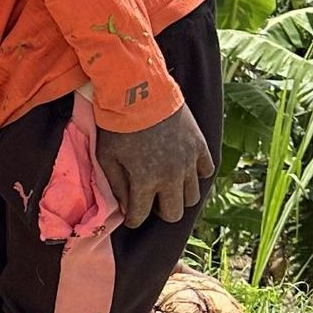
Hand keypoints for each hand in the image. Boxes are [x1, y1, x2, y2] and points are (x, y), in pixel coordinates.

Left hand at [96, 104, 212, 227]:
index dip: (133, 219)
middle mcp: (170, 177)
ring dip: (178, 195)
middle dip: (159, 211)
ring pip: (192, 198)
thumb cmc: (117, 125)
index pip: (140, 216)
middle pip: (174, 214)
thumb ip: (116, 185)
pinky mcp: (200, 147)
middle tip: (150, 199)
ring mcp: (188, 162)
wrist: (139, 93)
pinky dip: (195, 174)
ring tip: (167, 184)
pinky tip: (183, 167)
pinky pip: (206, 172)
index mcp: (144, 181)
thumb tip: (124, 205)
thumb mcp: (106, 156)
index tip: (130, 215)